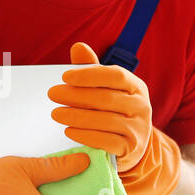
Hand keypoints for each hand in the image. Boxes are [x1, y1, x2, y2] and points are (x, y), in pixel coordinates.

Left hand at [47, 41, 181, 194]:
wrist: (132, 145)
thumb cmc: (114, 111)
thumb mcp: (106, 90)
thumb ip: (91, 70)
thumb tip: (78, 46)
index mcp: (136, 87)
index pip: (115, 76)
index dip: (90, 74)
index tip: (65, 76)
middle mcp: (142, 106)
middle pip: (107, 98)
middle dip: (76, 95)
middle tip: (53, 94)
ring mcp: (138, 129)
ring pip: (105, 121)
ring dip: (77, 116)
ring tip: (56, 113)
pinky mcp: (131, 148)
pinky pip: (106, 141)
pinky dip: (85, 136)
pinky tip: (68, 131)